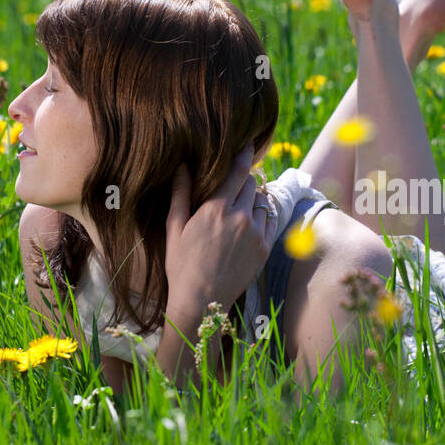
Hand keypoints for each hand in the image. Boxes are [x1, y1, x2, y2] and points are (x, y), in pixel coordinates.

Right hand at [164, 143, 280, 315]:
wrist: (201, 301)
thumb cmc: (181, 264)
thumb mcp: (175, 227)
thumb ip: (180, 193)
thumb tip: (182, 165)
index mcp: (215, 209)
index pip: (237, 172)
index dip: (243, 155)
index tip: (248, 143)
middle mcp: (240, 217)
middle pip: (251, 184)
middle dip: (243, 180)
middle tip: (234, 184)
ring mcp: (255, 234)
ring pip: (262, 202)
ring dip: (253, 200)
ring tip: (239, 208)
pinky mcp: (264, 249)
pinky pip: (269, 221)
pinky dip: (261, 217)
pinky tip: (247, 225)